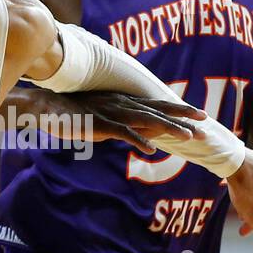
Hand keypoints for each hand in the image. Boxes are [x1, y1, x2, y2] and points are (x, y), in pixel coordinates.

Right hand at [29, 89, 204, 155]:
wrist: (47, 107)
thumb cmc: (74, 113)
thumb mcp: (103, 119)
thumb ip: (124, 126)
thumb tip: (144, 136)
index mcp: (124, 102)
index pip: (157, 104)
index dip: (179, 108)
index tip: (199, 114)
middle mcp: (122, 104)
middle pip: (158, 110)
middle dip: (183, 116)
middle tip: (205, 122)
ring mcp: (112, 113)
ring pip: (147, 120)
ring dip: (169, 129)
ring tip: (188, 137)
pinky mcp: (100, 124)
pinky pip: (123, 132)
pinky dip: (138, 140)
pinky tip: (152, 150)